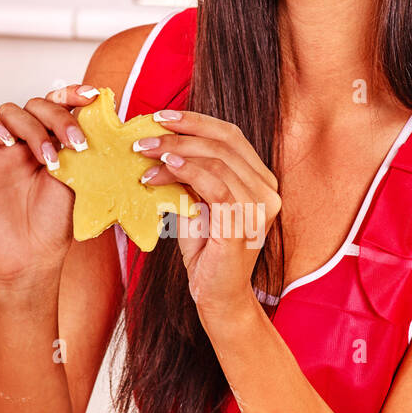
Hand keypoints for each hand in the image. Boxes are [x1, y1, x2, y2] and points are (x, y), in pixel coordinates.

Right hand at [0, 83, 98, 283]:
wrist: (32, 256)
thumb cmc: (56, 223)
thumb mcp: (80, 178)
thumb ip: (80, 148)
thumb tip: (96, 118)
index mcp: (53, 142)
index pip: (60, 103)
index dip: (74, 93)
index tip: (93, 97)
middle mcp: (27, 142)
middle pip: (36, 104)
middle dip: (58, 117)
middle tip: (74, 145)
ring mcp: (2, 151)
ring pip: (9, 111)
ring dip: (31, 127)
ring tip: (46, 158)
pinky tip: (7, 141)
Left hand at [136, 108, 281, 320]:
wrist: (216, 295)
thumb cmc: (206, 251)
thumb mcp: (197, 203)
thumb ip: (189, 175)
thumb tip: (159, 143)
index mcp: (261, 181)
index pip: (231, 136)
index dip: (197, 121)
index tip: (162, 117)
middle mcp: (267, 190)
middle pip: (224, 143)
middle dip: (180, 134)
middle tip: (143, 137)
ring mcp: (259, 207)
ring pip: (217, 161)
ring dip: (174, 153)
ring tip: (143, 155)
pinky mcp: (243, 223)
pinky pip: (215, 185)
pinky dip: (187, 171)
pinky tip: (163, 168)